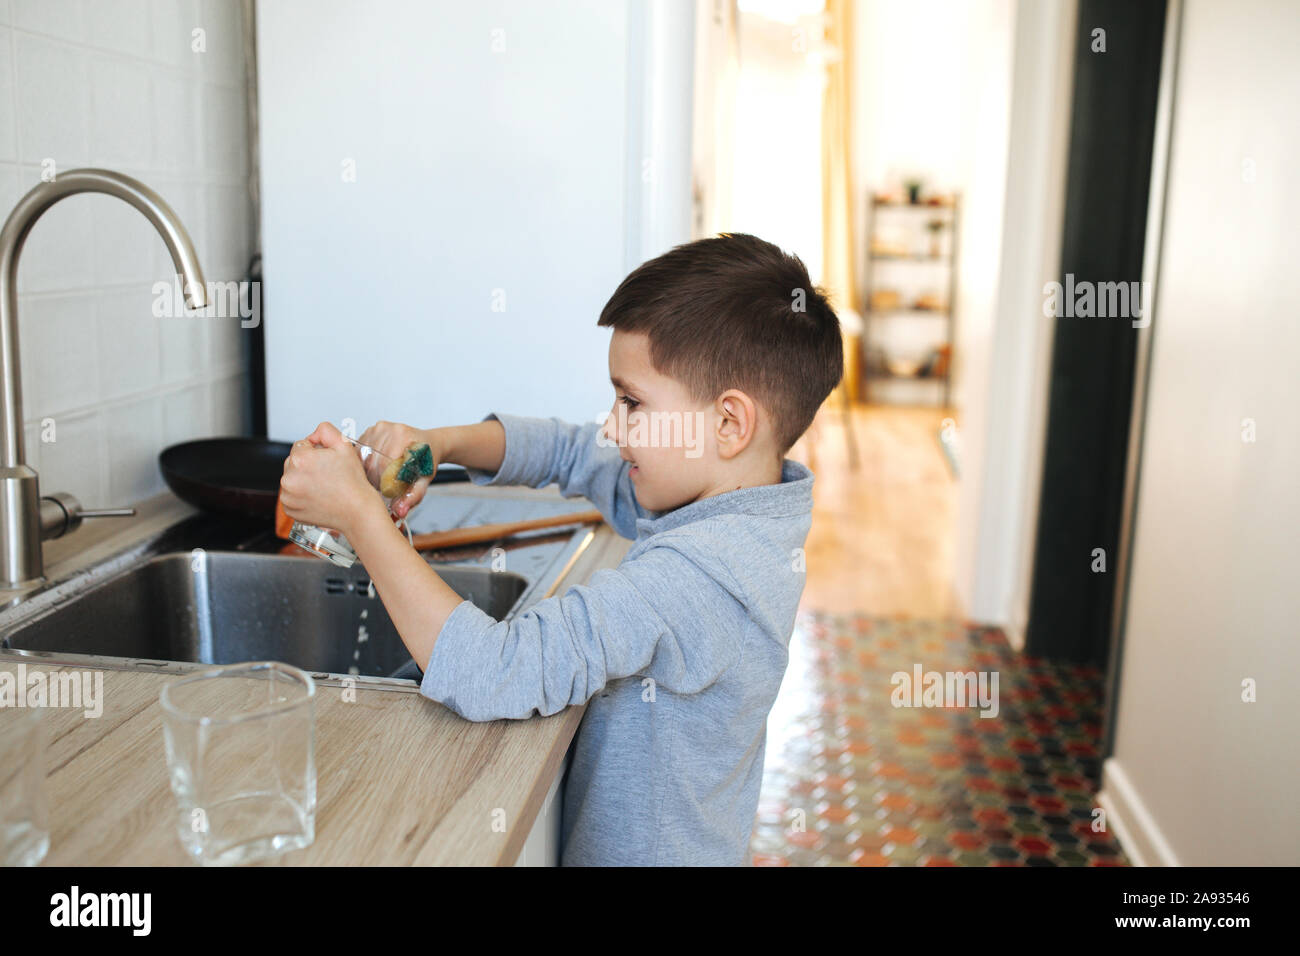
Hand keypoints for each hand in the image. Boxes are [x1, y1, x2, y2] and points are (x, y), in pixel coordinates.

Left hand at [280, 421, 381, 536]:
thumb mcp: (344, 445)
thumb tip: (313, 435)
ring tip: (323, 486)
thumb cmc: (353, 483)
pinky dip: (301, 495)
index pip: (301, 445)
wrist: (357, 511)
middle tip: (327, 474)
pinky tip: (317, 496)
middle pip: (293, 461)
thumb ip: (325, 430)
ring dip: (303, 479)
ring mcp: (288, 496)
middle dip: (307, 464)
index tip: (327, 462)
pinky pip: (291, 495)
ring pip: (291, 478)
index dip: (316, 451)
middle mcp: (289, 478)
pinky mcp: (289, 509)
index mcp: (300, 459)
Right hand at [358, 420, 442, 518]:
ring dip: (368, 472)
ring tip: (381, 477)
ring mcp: (380, 427)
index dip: (383, 483)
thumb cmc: (426, 460)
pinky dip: (365, 463)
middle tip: (384, 487)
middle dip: (375, 479)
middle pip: (371, 462)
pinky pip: (360, 451)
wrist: (430, 443)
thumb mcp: (424, 480)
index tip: (388, 492)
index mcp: (405, 438)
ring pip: (363, 457)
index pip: (383, 465)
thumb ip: (412, 496)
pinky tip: (375, 467)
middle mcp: (391, 429)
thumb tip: (400, 511)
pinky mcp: (372, 429)